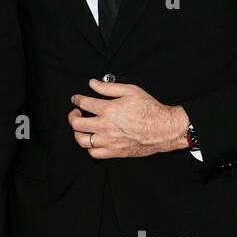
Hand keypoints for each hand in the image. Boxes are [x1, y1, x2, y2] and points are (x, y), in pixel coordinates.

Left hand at [68, 79, 188, 158]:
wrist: (164, 129)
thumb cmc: (149, 109)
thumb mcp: (131, 91)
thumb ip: (109, 87)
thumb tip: (92, 83)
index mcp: (109, 109)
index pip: (83, 103)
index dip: (76, 99)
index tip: (76, 99)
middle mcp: (105, 126)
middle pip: (77, 123)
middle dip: (72, 116)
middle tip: (75, 112)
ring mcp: (109, 141)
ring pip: (81, 140)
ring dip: (77, 133)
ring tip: (81, 127)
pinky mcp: (114, 152)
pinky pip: (94, 153)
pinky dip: (89, 147)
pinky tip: (92, 140)